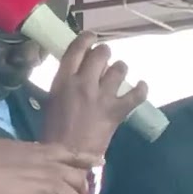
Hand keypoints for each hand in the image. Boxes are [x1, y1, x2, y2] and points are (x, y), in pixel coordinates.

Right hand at [0, 138, 95, 193]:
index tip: (99, 162)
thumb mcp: (4, 147)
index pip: (70, 153)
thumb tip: (24, 154)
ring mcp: (49, 182)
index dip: (85, 159)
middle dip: (79, 190)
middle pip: (78, 178)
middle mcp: (50, 165)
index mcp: (40, 150)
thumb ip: (21, 152)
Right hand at [42, 32, 147, 156]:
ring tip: (117, 75)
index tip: (92, 38)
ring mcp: (102, 96)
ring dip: (119, 69)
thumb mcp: (52, 100)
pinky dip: (141, 89)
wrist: (68, 155)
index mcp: (63, 80)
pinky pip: (136, 94)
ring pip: (119, 68)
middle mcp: (84, 83)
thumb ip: (64, 82)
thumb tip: (79, 70)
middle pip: (101, 53)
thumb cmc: (54, 130)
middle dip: (105, 53)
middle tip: (104, 60)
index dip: (87, 38)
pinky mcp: (116, 111)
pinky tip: (140, 86)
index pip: (77, 48)